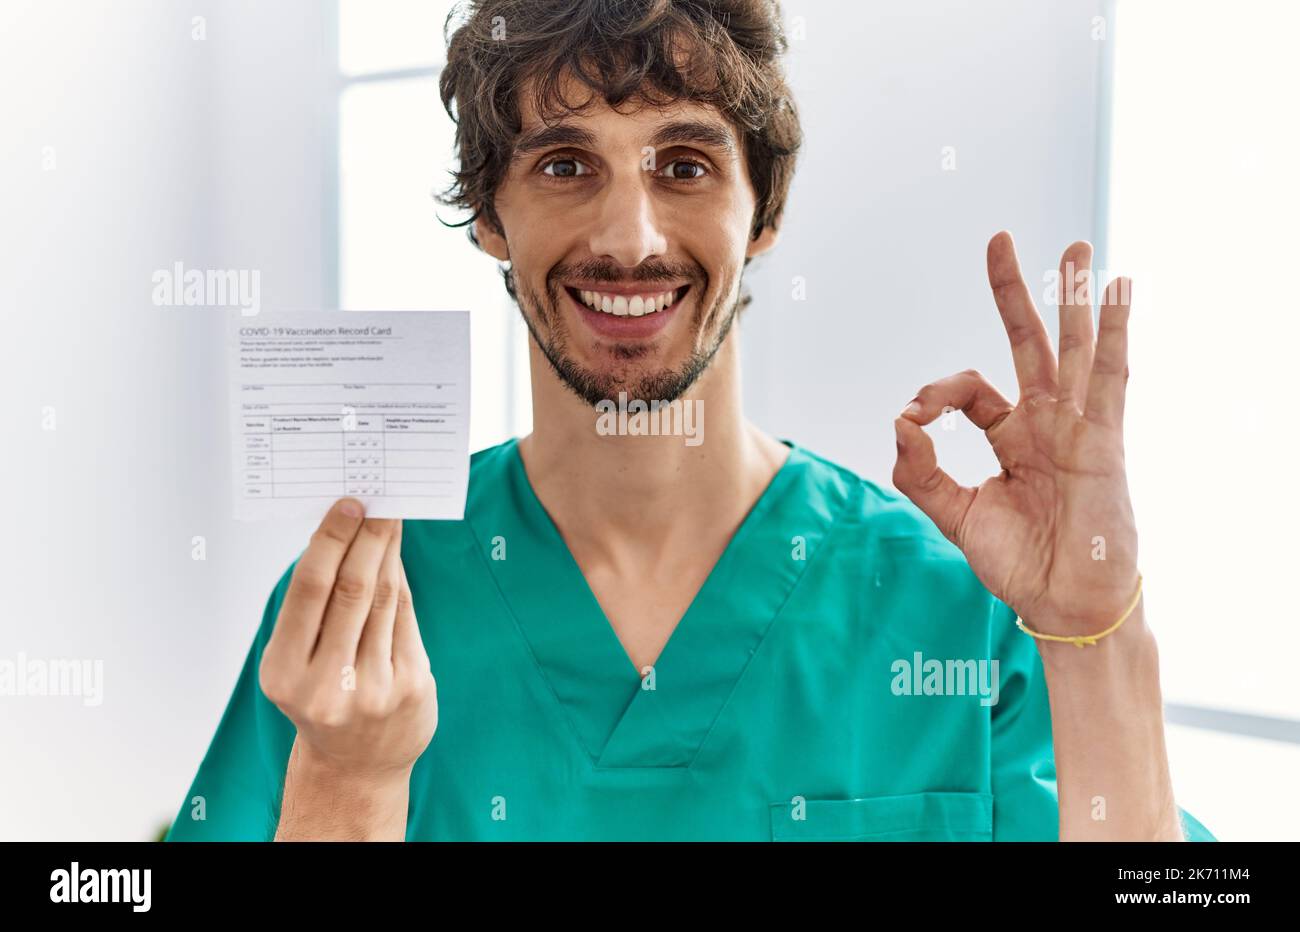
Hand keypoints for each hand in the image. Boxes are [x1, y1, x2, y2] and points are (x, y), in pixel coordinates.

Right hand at [259, 499, 437, 782]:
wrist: (355, 768)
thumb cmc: (322, 700)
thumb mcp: (298, 664)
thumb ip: (314, 608)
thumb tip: (341, 534)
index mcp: (284, 673)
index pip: (310, 591)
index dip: (332, 541)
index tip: (349, 505)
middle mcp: (326, 684)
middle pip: (353, 590)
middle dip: (367, 538)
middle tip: (378, 502)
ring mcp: (373, 688)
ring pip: (385, 600)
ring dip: (389, 553)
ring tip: (390, 522)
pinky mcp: (410, 688)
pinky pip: (406, 619)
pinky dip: (401, 583)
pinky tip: (397, 561)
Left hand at [892, 232, 1139, 635]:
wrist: (1063, 603)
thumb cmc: (1018, 562)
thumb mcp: (954, 515)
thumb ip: (920, 471)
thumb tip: (899, 421)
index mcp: (1010, 437)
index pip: (968, 390)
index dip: (934, 394)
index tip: (910, 417)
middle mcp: (1045, 422)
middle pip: (1027, 343)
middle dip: (1014, 294)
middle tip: (999, 240)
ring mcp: (1077, 426)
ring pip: (1073, 347)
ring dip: (1074, 296)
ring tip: (1077, 248)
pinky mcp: (1104, 439)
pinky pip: (1110, 376)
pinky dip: (1114, 331)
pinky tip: (1118, 290)